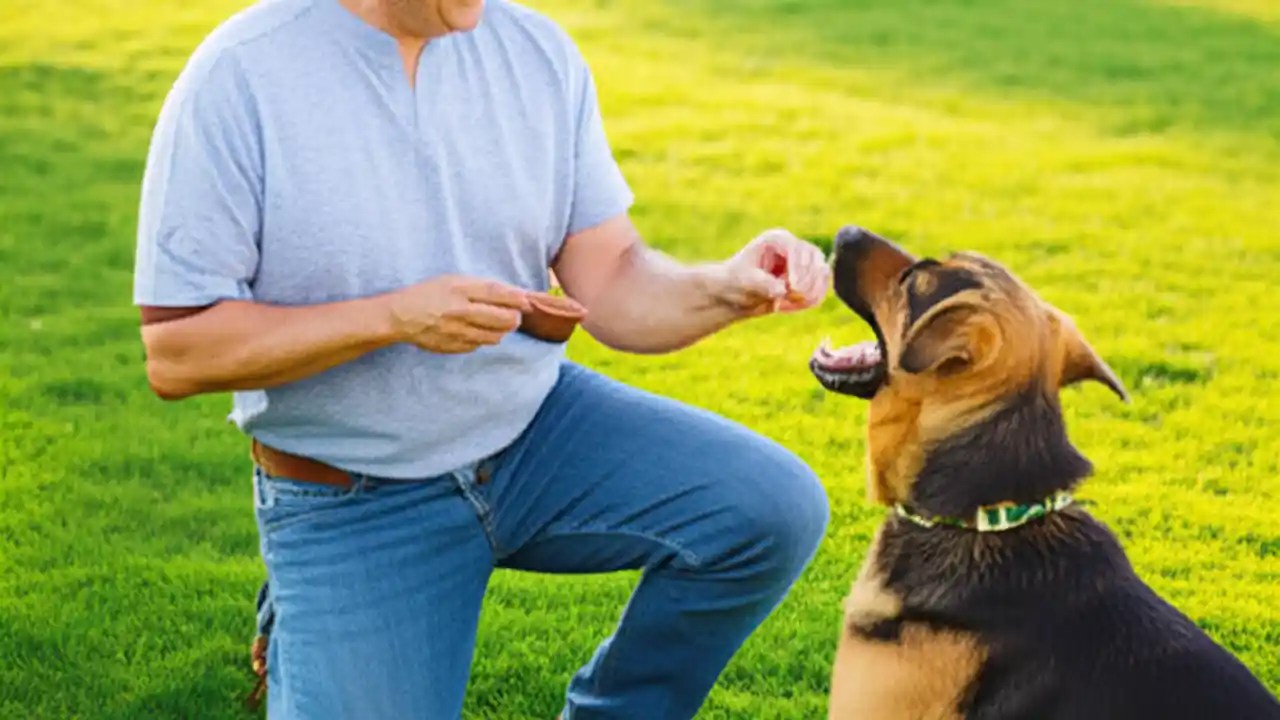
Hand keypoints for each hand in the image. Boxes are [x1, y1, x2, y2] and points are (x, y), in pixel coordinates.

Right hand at [384, 276, 530, 353]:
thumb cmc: (428, 294)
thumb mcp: (452, 281)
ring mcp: (457, 331)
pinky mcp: (453, 346)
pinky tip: (478, 331)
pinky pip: (479, 345)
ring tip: (498, 324)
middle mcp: (460, 310)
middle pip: (502, 318)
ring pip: (494, 336)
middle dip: (514, 318)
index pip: (496, 293)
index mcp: (459, 289)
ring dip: (501, 330)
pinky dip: (484, 339)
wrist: (401, 316)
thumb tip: (511, 295)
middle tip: (515, 315)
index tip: (528, 301)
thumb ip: (480, 287)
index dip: (516, 298)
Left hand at [717, 229, 830, 315]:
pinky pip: (820, 288)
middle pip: (815, 259)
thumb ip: (763, 284)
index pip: (798, 248)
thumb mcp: (745, 282)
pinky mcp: (807, 279)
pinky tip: (790, 306)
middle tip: (791, 297)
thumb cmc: (735, 282)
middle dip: (806, 281)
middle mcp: (793, 247)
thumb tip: (782, 290)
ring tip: (788, 302)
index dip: (799, 269)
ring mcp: (803, 262)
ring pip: (822, 273)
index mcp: (777, 240)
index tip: (792, 289)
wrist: (735, 294)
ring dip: (810, 291)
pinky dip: (810, 299)